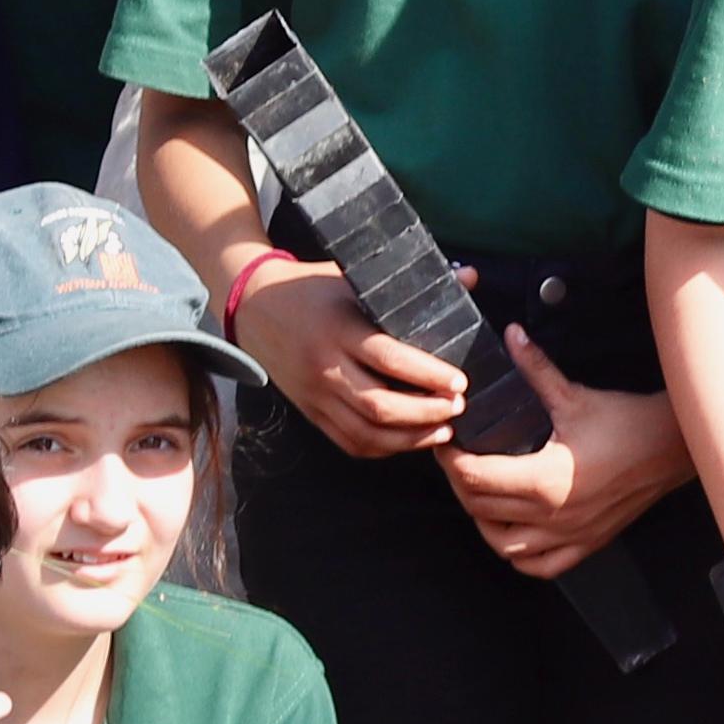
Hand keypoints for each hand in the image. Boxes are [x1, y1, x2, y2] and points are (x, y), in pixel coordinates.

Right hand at [236, 266, 468, 460]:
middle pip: (379, 406)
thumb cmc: (313, 288)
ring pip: (365, 433)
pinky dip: (383, 447)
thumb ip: (411, 285)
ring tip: (443, 430)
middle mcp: (325, 367)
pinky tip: (410, 440)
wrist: (253, 305)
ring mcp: (315, 395)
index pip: (389, 359)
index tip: (460, 382)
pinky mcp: (309, 412)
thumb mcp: (355, 278)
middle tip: (458, 407)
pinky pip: (349, 441)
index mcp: (340, 330)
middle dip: (426, 413)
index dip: (428, 375)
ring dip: (410, 439)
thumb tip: (470, 276)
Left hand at [435, 329, 692, 573]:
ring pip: (505, 546)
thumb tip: (511, 336)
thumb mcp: (575, 396)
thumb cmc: (630, 422)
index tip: (448, 442)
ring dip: (483, 523)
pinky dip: (520, 555)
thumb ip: (536, 368)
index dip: (452, 460)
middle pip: (481, 511)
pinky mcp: (587, 542)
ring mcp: (570, 535)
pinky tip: (515, 532)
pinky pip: (542, 565)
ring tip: (480, 495)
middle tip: (457, 460)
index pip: (476, 478)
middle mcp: (554, 515)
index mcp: (545, 480)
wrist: (675, 446)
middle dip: (460, 484)